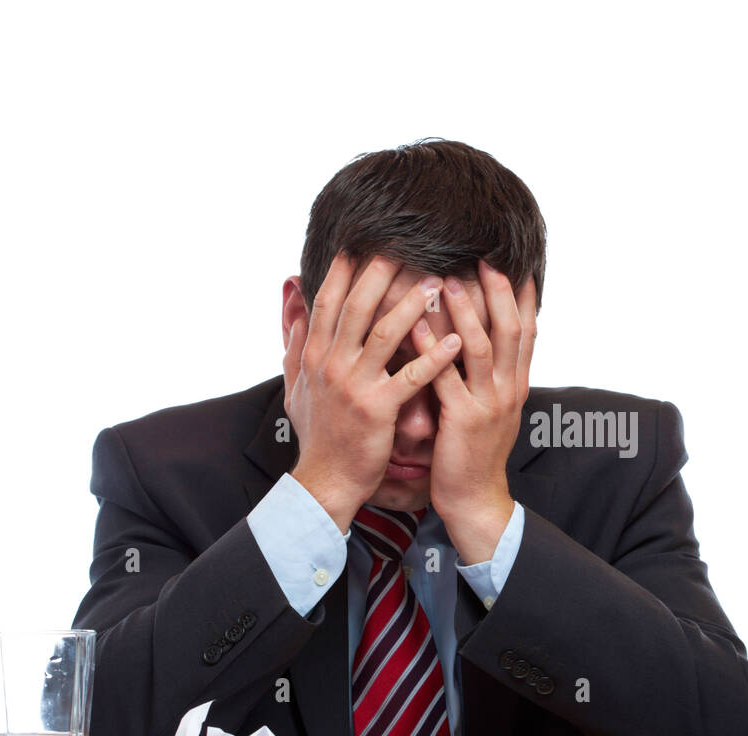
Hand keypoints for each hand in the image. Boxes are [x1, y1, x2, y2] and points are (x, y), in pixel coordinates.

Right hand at [282, 252, 461, 531]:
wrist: (325, 481)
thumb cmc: (318, 435)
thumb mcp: (295, 385)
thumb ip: (295, 340)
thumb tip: (290, 300)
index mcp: (316, 355)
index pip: (328, 302)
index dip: (343, 271)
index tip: (359, 243)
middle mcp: (332, 364)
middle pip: (357, 308)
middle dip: (379, 274)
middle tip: (403, 246)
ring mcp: (355, 386)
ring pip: (385, 334)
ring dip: (411, 306)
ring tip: (436, 282)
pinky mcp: (379, 409)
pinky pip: (411, 377)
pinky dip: (434, 357)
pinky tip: (456, 340)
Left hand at [415, 260, 537, 562]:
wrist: (475, 498)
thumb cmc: (475, 451)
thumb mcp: (491, 408)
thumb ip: (489, 374)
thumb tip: (481, 336)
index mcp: (516, 384)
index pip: (527, 331)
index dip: (523, 297)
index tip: (516, 263)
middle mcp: (508, 389)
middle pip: (510, 330)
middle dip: (499, 292)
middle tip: (487, 257)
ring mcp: (488, 404)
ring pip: (482, 348)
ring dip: (466, 313)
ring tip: (451, 280)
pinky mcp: (462, 420)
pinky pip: (446, 378)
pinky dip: (432, 350)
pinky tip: (416, 327)